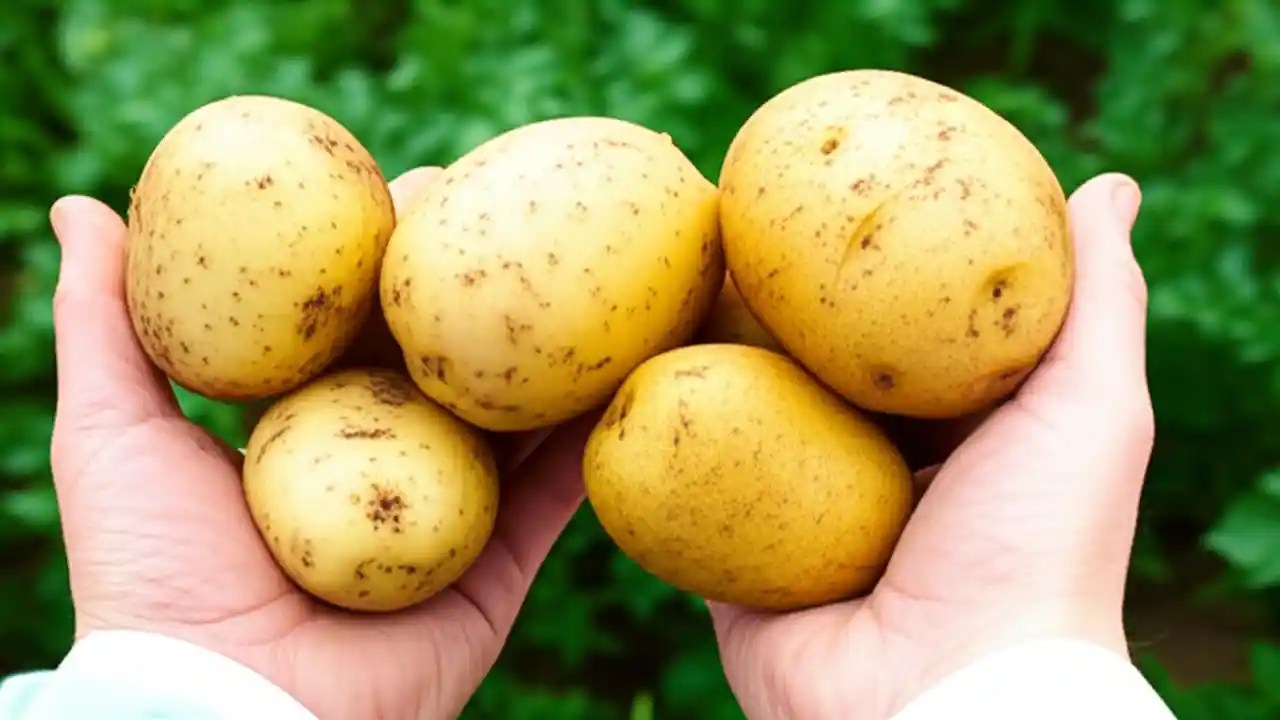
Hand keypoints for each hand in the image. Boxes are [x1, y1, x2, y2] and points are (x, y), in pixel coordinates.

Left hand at [47, 167, 585, 718]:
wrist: (225, 704)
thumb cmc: (154, 571)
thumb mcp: (109, 430)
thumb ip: (105, 322)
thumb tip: (79, 206)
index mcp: (306, 428)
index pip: (360, 323)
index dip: (389, 256)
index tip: (417, 187)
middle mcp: (385, 467)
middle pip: (445, 361)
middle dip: (480, 289)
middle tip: (511, 209)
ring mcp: (448, 517)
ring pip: (514, 420)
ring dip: (551, 353)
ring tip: (592, 276)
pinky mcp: (496, 571)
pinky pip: (556, 498)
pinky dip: (591, 440)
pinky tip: (625, 373)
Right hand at [710, 173, 1153, 718]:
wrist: (942, 696)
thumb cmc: (1033, 550)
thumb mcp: (1090, 407)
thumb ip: (1095, 301)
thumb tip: (1107, 182)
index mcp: (956, 442)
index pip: (901, 334)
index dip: (867, 267)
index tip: (825, 191)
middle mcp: (875, 480)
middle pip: (811, 373)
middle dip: (769, 306)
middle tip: (723, 225)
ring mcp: (799, 527)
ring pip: (738, 425)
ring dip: (701, 365)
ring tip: (657, 280)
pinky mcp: (734, 569)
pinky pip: (683, 495)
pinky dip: (656, 442)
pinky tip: (622, 372)